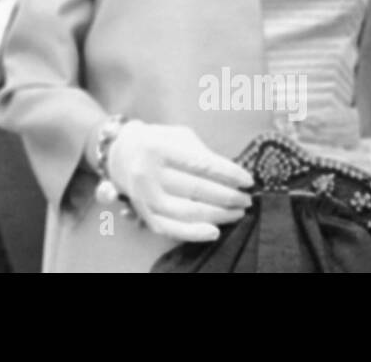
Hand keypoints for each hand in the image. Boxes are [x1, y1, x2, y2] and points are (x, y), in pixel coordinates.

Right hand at [106, 122, 253, 241]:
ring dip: (218, 214)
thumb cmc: (158, 142)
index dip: (228, 174)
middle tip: (247, 198)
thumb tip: (234, 177)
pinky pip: (171, 229)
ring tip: (237, 212)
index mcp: (157, 147)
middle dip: (228, 196)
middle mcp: (147, 173)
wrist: (122, 154)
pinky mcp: (144, 213)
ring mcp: (144, 196)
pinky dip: (194, 233)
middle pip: (196, 190)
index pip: (200, 165)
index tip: (249, 180)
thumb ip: (204, 155)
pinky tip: (215, 231)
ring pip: (187, 212)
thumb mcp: (179, 137)